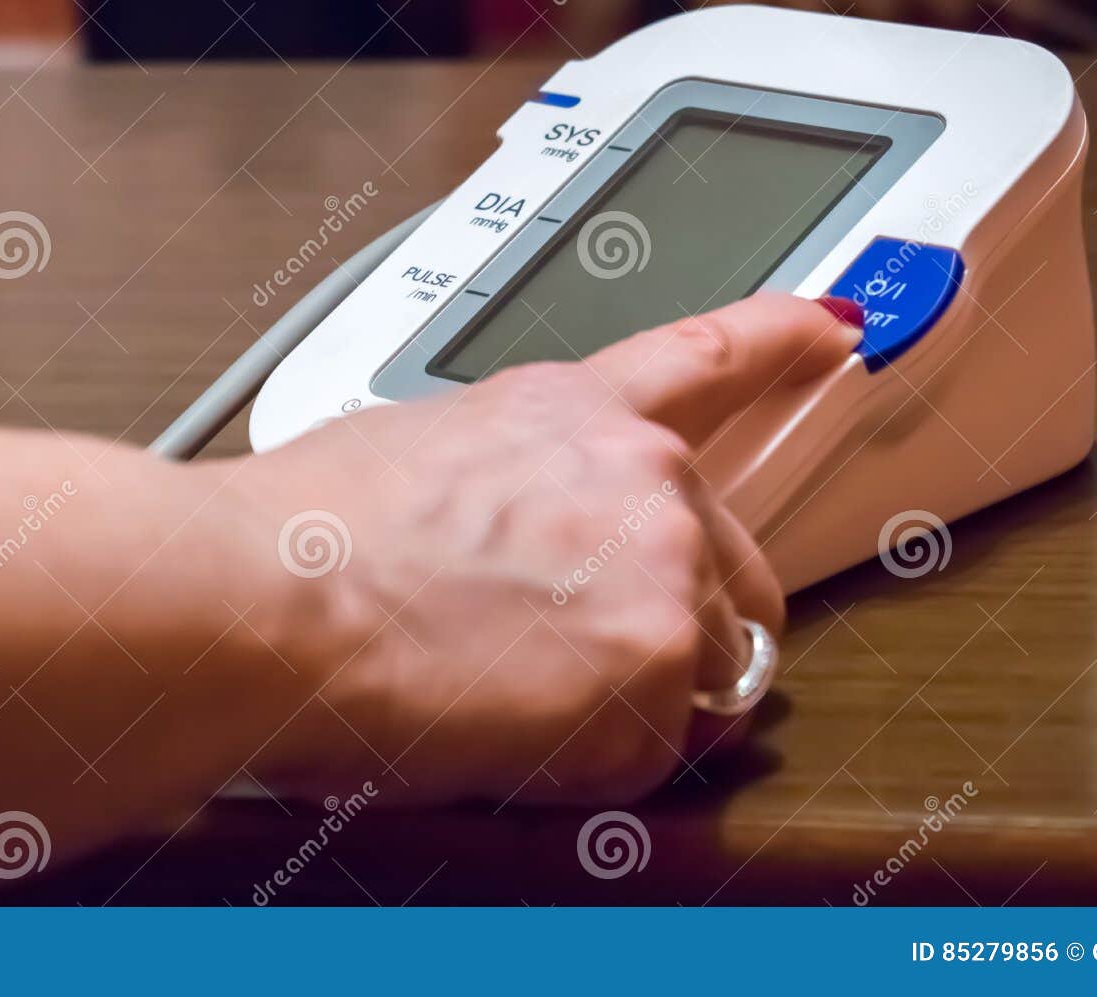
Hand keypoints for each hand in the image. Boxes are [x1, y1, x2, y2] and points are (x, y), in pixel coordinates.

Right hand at [237, 293, 861, 804]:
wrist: (264, 598)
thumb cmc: (304, 538)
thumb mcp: (421, 454)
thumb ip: (517, 483)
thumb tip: (513, 541)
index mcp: (577, 413)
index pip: (709, 356)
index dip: (782, 339)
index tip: (832, 330)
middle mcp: (644, 475)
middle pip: (736, 570)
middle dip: (680, 626)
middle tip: (575, 660)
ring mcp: (665, 568)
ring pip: (706, 668)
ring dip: (633, 699)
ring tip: (512, 696)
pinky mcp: (660, 667)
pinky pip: (659, 752)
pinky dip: (595, 767)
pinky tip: (505, 730)